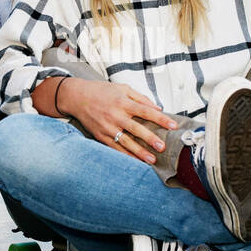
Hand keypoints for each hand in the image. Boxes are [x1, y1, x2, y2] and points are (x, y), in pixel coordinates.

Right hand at [62, 78, 178, 163]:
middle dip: (150, 139)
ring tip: (151, 160)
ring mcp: (107, 127)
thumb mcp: (122, 88)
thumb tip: (158, 107)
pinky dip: (125, 155)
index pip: (146, 111)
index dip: (161, 119)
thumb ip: (141, 98)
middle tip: (162, 147)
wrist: (77, 97)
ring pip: (126, 142)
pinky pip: (115, 148)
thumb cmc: (101, 91)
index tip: (173, 126)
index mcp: (123, 102)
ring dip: (139, 152)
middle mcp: (116, 115)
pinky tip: (135, 161)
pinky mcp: (100, 136)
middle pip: (136, 129)